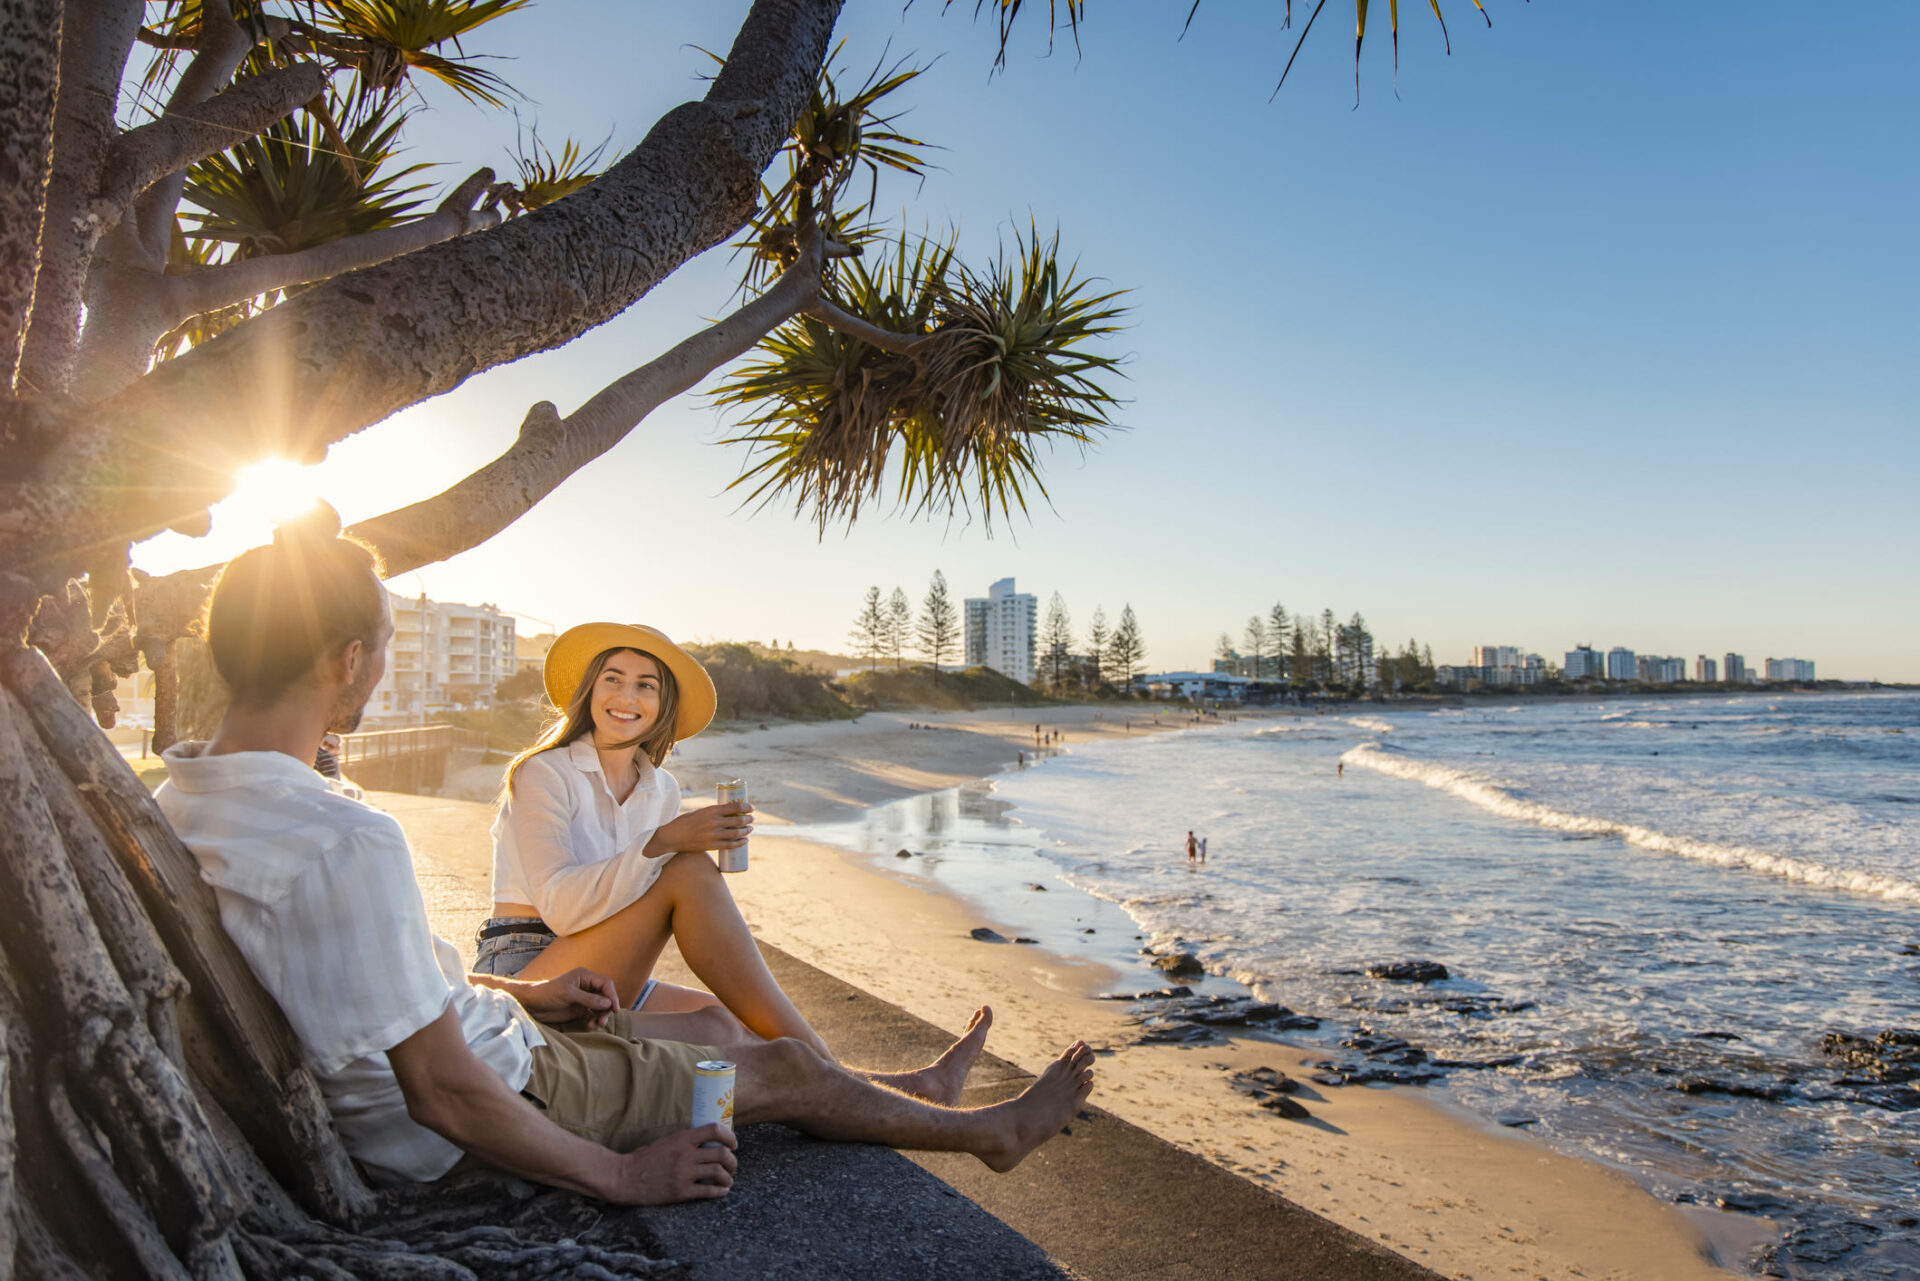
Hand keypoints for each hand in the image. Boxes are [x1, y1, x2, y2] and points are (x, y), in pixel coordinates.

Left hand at [517, 967, 618, 1028]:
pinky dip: (593, 1021)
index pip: (605, 984)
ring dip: (600, 1016)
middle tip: (603, 1021)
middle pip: (605, 997)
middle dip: (606, 1009)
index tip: (614, 1009)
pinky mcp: (579, 1009)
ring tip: (595, 1025)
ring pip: (600, 1007)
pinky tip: (588, 1026)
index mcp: (585, 976)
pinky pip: (592, 1015)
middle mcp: (586, 986)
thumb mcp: (568, 994)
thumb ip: (589, 999)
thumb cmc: (547, 993)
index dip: (612, 996)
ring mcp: (583, 999)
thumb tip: (607, 1003)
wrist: (532, 1004)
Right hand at [611, 1125, 738, 1203]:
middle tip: (732, 1165)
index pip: (714, 1130)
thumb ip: (685, 1141)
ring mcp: (684, 1174)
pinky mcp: (681, 1192)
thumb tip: (707, 1142)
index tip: (733, 1144)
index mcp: (682, 1138)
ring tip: (728, 1180)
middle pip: (722, 1154)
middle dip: (732, 1161)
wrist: (625, 1178)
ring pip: (718, 1172)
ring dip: (728, 1177)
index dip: (729, 1136)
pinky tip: (721, 1191)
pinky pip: (708, 1191)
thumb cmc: (645, 1159)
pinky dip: (720, 1191)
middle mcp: (686, 1154)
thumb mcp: (666, 1141)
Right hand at [657, 801, 752, 853]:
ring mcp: (713, 835)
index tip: (751, 808)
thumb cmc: (685, 822)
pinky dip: (740, 843)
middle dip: (748, 819)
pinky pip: (730, 845)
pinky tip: (745, 841)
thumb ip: (713, 813)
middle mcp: (713, 822)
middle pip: (738, 820)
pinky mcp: (711, 845)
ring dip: (746, 831)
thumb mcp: (700, 812)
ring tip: (750, 829)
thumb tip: (729, 813)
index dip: (746, 807)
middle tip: (752, 819)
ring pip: (736, 833)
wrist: (672, 837)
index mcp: (710, 810)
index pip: (734, 807)